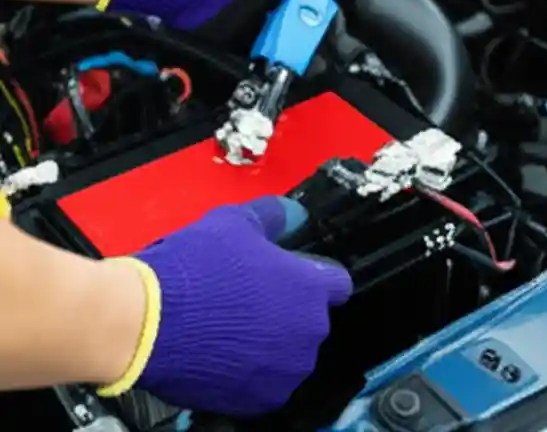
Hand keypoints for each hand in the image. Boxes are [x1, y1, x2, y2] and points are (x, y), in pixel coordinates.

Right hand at [99, 196, 352, 416]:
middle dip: (285, 313)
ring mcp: (286, 370)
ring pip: (288, 355)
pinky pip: (264, 384)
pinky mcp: (260, 399)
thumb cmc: (191, 270)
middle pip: (309, 321)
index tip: (288, 279)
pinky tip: (221, 357)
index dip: (311, 279)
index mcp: (311, 289)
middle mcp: (309, 332)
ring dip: (268, 345)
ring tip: (228, 331)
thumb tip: (291, 214)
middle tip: (245, 305)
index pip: (336, 284)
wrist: (144, 321)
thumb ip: (272, 218)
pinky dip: (248, 374)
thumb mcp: (234, 224)